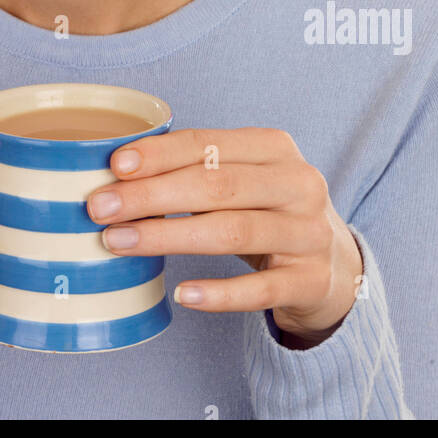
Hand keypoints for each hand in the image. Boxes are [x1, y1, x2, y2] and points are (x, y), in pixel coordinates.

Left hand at [86, 127, 363, 343]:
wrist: (336, 264)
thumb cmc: (269, 211)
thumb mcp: (245, 180)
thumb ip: (196, 171)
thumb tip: (118, 176)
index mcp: (275, 148)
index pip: (209, 144)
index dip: (160, 154)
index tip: (115, 166)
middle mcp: (299, 184)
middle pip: (217, 185)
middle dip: (152, 194)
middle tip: (101, 207)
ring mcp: (309, 234)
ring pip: (233, 232)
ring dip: (170, 235)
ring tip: (119, 242)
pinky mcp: (312, 281)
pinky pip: (261, 289)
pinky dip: (221, 293)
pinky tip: (183, 293)